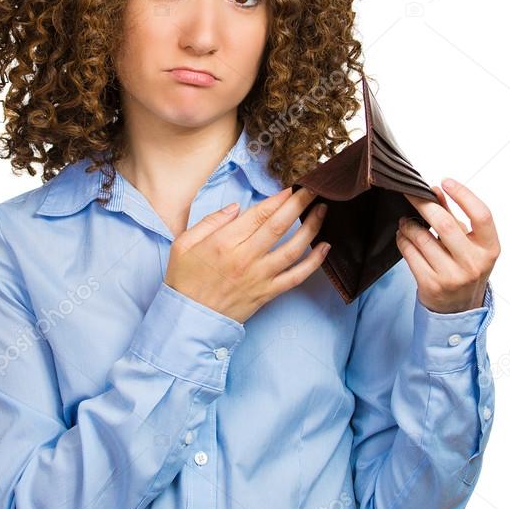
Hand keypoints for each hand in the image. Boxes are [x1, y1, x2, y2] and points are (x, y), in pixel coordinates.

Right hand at [164, 186, 329, 323]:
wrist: (189, 321)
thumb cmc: (184, 281)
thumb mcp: (184, 244)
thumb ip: (210, 222)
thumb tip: (236, 207)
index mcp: (224, 243)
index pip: (258, 214)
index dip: (278, 199)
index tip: (292, 187)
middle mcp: (245, 258)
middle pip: (279, 226)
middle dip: (300, 204)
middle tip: (315, 189)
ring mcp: (260, 277)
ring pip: (293, 249)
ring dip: (311, 227)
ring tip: (323, 211)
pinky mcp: (268, 293)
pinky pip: (296, 277)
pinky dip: (314, 262)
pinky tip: (325, 247)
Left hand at [396, 178, 499, 314]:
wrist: (460, 308)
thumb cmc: (465, 268)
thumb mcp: (469, 243)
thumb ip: (454, 216)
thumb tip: (435, 190)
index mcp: (489, 248)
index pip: (482, 215)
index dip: (464, 195)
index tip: (445, 181)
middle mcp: (474, 263)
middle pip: (445, 224)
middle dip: (423, 204)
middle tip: (410, 193)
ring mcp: (452, 276)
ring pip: (422, 238)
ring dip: (408, 224)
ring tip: (406, 220)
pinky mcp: (431, 285)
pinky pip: (410, 253)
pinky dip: (402, 239)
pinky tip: (403, 236)